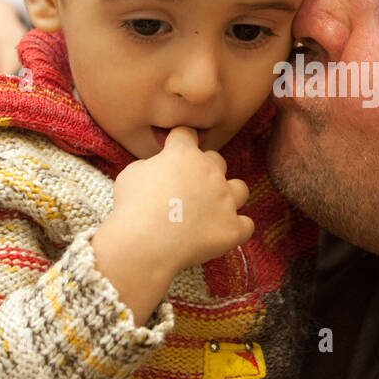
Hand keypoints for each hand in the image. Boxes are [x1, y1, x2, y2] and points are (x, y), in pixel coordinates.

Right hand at [92, 127, 252, 321]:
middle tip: (187, 190)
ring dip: (229, 196)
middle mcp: (210, 171)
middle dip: (204, 171)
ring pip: (240, 189)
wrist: (143, 244)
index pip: (187, 135)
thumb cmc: (131, 208)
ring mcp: (225, 200)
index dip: (179, 142)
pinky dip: (236, 229)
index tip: (175, 154)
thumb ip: (152, 164)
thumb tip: (160, 168)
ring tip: (212, 210)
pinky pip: (246, 225)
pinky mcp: (232, 227)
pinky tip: (220, 234)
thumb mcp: (131, 173)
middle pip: (217, 160)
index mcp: (184, 154)